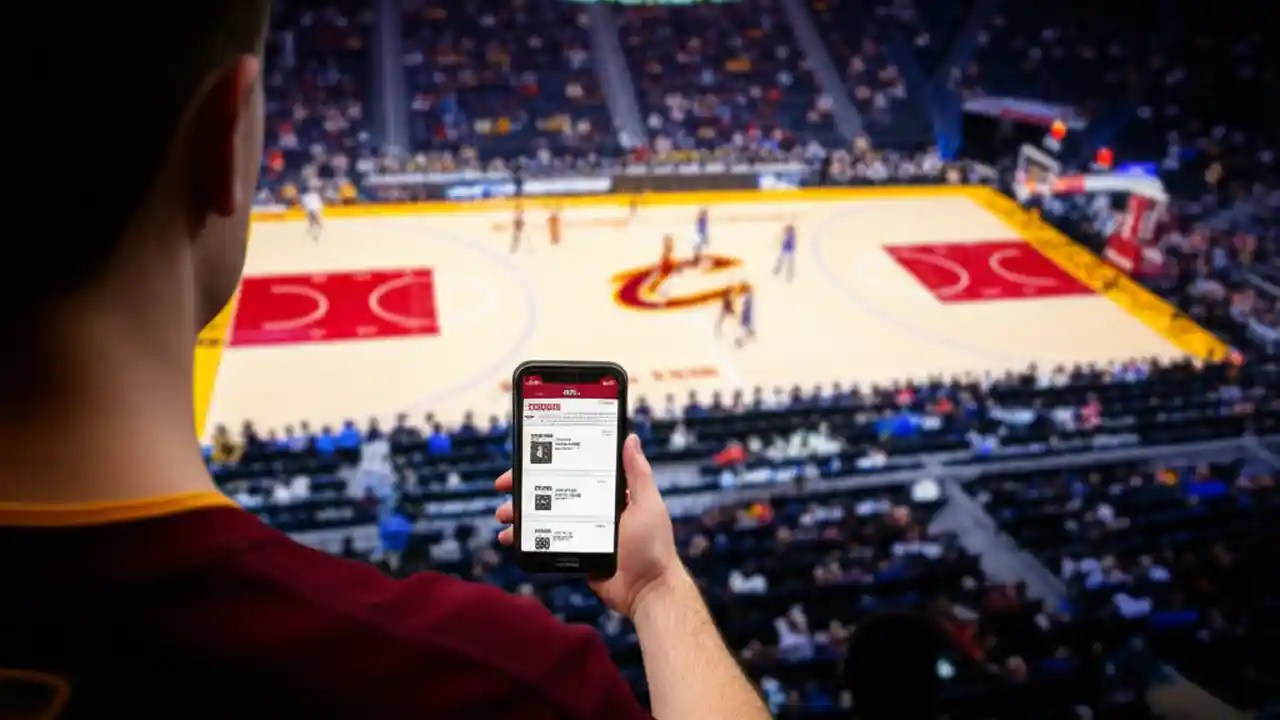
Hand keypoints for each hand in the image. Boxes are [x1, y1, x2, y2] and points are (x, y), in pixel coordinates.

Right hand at [494, 433, 682, 617]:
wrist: (647, 592)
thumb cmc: (653, 547)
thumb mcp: (647, 504)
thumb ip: (637, 473)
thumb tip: (630, 438)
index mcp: (610, 493)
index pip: (575, 469)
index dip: (551, 462)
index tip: (528, 457)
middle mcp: (593, 508)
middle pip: (553, 491)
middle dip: (525, 487)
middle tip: (504, 486)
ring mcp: (581, 531)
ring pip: (544, 516)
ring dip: (520, 513)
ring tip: (503, 516)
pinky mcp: (574, 552)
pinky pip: (546, 541)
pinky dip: (526, 539)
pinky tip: (511, 538)